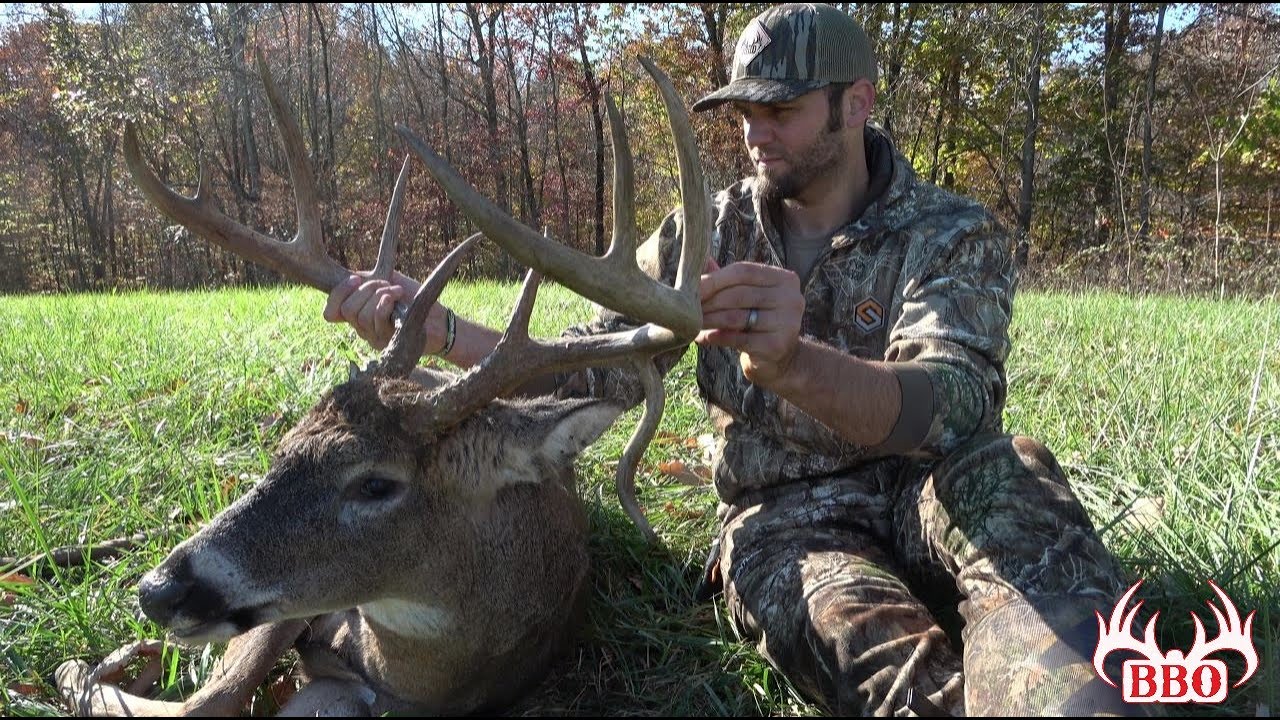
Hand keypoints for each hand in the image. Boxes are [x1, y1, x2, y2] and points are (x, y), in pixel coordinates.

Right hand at [322, 272, 418, 349]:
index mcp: (358, 315)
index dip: (338, 294)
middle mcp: (362, 330)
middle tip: (386, 285)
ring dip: (380, 295)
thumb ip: (366, 280)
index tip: (355, 279)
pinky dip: (386, 302)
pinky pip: (376, 318)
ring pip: (361, 314)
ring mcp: (373, 338)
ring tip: (398, 293)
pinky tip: (399, 299)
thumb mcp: (388, 282)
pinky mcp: (386, 342)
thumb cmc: (413, 299)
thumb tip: (350, 278)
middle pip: (347, 309)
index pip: (330, 313)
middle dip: (367, 290)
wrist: (439, 318)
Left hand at [695, 258, 804, 386]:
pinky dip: (717, 337)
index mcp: (784, 278)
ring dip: (709, 319)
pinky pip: (738, 339)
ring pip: (736, 317)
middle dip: (709, 301)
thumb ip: (727, 279)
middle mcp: (791, 298)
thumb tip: (701, 259)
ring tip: (692, 323)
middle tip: (687, 308)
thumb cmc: (758, 322)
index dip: (715, 279)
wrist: (781, 359)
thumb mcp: (747, 296)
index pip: (743, 271)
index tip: (691, 287)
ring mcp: (787, 322)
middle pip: (738, 294)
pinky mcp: (776, 345)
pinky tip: (703, 338)